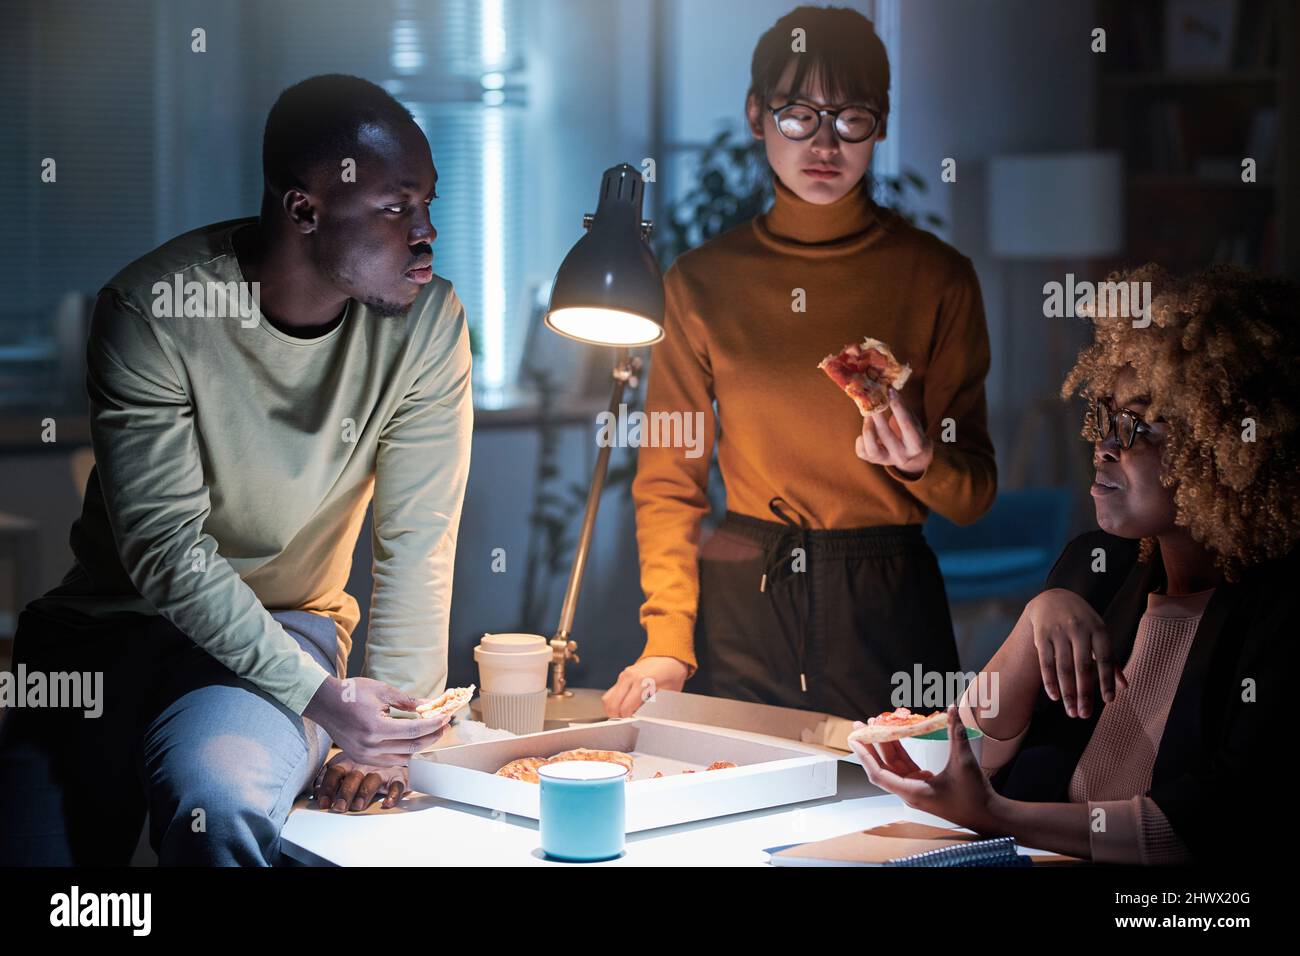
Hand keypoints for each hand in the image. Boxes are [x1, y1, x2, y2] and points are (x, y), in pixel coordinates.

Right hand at [302, 676, 450, 765]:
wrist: (324, 703)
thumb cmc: (350, 693)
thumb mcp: (382, 691)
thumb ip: (407, 701)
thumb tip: (429, 705)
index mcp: (375, 728)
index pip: (413, 731)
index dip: (432, 725)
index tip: (445, 718)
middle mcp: (370, 747)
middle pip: (411, 747)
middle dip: (431, 737)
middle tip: (444, 726)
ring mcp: (364, 755)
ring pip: (402, 757)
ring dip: (420, 746)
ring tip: (432, 732)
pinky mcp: (361, 758)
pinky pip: (390, 760)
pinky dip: (405, 752)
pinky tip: (413, 741)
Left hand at [313, 753, 410, 811]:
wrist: (395, 752)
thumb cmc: (364, 765)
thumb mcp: (344, 766)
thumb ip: (328, 778)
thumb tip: (316, 793)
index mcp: (348, 761)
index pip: (334, 772)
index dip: (327, 787)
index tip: (323, 803)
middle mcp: (364, 764)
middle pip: (353, 777)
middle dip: (345, 792)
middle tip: (339, 807)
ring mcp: (382, 770)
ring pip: (372, 780)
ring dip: (364, 793)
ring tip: (358, 806)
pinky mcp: (398, 777)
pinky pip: (397, 785)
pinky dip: (393, 794)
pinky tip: (386, 804)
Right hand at [602, 656, 688, 717]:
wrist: (668, 657)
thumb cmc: (671, 675)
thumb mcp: (668, 694)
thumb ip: (655, 707)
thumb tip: (644, 720)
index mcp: (642, 681)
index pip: (626, 708)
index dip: (628, 719)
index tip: (634, 722)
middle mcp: (630, 677)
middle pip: (612, 704)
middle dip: (618, 716)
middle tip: (628, 721)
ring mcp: (624, 675)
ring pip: (607, 699)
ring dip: (613, 710)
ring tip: (625, 715)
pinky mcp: (621, 676)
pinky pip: (611, 693)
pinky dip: (614, 703)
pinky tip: (624, 706)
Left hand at [850, 707, 1005, 834]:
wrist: (989, 815)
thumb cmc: (975, 796)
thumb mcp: (964, 762)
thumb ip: (956, 734)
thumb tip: (952, 709)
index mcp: (913, 792)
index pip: (878, 774)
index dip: (865, 756)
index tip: (855, 739)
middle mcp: (910, 791)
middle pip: (882, 767)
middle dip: (870, 745)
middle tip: (860, 724)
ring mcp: (916, 789)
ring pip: (893, 765)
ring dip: (884, 746)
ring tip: (875, 725)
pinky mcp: (924, 786)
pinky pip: (906, 766)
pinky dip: (900, 751)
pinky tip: (896, 736)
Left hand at [855, 387, 932, 478]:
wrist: (914, 458)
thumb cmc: (912, 432)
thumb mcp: (913, 420)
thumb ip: (902, 407)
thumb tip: (887, 387)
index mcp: (916, 444)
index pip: (906, 424)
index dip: (897, 406)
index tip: (889, 390)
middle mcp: (902, 455)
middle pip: (886, 435)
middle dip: (877, 416)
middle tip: (872, 400)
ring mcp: (887, 460)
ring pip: (872, 449)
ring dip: (867, 429)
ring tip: (867, 416)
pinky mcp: (875, 462)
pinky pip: (862, 453)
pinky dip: (860, 441)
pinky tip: (863, 433)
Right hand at [1024, 588, 1126, 717]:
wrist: (1053, 599)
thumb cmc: (1083, 622)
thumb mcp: (1100, 634)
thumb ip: (1112, 659)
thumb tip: (1124, 686)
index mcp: (1098, 630)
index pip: (1105, 659)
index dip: (1106, 680)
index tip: (1108, 701)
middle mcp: (1079, 629)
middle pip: (1082, 667)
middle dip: (1084, 693)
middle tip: (1084, 715)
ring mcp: (1058, 632)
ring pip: (1063, 667)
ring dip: (1067, 692)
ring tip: (1071, 711)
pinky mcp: (1041, 635)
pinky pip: (1045, 662)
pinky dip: (1050, 681)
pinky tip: (1055, 697)